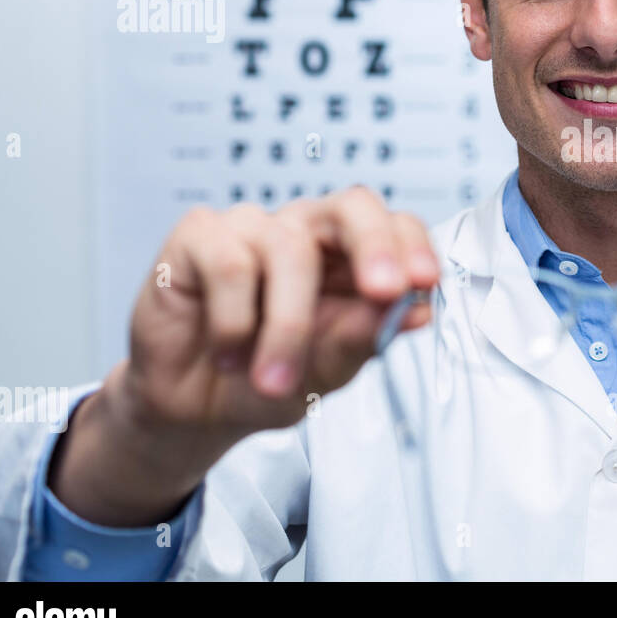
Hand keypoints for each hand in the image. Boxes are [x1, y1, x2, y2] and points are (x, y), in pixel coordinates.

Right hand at [52, 187, 438, 525]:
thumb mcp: (324, 373)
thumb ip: (363, 339)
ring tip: (273, 380)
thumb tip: (416, 311)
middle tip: (385, 291)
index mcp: (351, 258)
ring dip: (288, 326)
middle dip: (376, 247)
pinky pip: (230, 264)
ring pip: (291, 250)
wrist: (191, 410)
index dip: (414, 247)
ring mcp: (254, 228)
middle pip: (354, 207)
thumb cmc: (264, 381)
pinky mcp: (200, 235)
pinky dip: (234, 319)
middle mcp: (307, 232)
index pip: (395, 227)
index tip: (425, 284)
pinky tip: (226, 350)